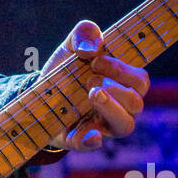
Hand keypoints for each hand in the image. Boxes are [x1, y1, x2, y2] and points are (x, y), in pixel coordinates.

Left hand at [40, 20, 149, 151]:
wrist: (37, 92)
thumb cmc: (66, 69)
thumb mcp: (72, 44)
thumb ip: (85, 33)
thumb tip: (92, 47)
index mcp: (122, 84)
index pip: (140, 81)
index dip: (123, 70)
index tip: (96, 61)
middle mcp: (118, 107)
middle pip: (136, 103)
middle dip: (116, 88)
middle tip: (90, 79)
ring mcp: (101, 125)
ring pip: (124, 125)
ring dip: (111, 108)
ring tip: (92, 93)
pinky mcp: (79, 138)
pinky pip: (91, 144)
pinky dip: (92, 140)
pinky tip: (90, 133)